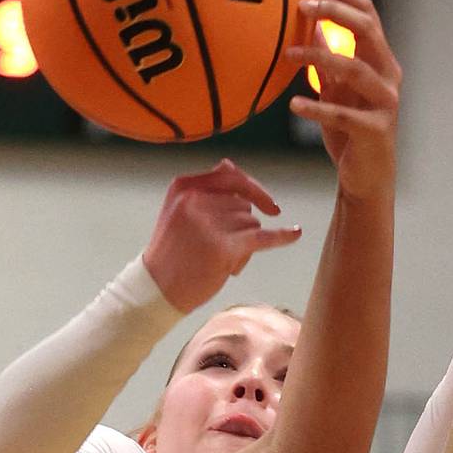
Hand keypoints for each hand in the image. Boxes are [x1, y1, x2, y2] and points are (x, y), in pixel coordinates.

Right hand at [142, 160, 302, 311]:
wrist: (156, 289)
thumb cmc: (171, 251)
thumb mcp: (178, 211)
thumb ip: (205, 188)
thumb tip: (229, 163)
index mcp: (184, 187)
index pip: (231, 176)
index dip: (253, 189)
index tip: (269, 204)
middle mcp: (197, 200)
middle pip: (243, 204)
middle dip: (239, 228)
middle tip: (218, 251)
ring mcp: (210, 223)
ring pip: (251, 223)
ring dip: (244, 244)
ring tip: (219, 262)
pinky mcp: (223, 247)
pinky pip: (262, 237)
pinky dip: (282, 236)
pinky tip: (296, 233)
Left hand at [287, 0, 400, 201]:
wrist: (365, 176)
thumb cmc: (348, 130)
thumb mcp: (335, 90)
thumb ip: (327, 59)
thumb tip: (308, 25)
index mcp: (380, 60)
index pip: (368, 15)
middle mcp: (388, 75)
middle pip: (367, 30)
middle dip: (335, 12)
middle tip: (302, 5)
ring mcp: (386, 102)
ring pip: (355, 69)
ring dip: (319, 57)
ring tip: (288, 54)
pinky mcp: (376, 130)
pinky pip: (344, 114)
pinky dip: (317, 108)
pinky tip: (294, 105)